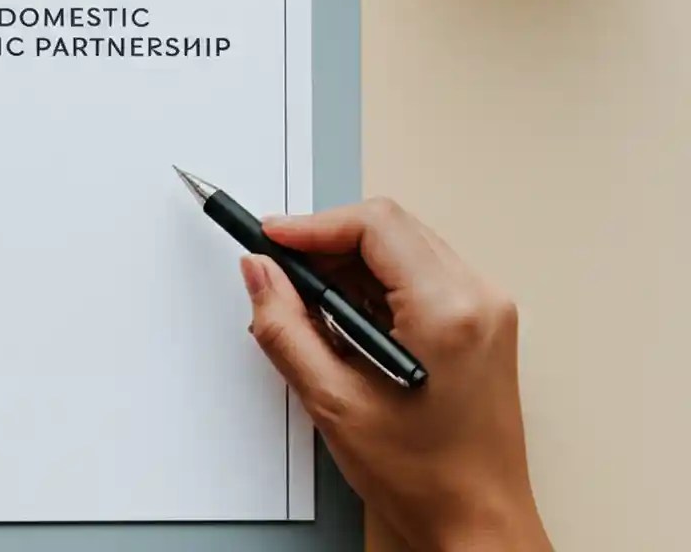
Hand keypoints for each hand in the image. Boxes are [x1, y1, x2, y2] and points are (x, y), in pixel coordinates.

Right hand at [240, 198, 551, 551]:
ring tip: (310, 311)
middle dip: (327, 244)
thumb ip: (285, 327)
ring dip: (349, 267)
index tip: (271, 238)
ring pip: (403, 249)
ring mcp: (486, 309)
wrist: (478, 523)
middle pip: (390, 229)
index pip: (375, 225)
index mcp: (448, 310)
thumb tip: (260, 273)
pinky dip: (374, 287)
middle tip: (280, 273)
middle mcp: (478, 298)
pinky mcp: (481, 323)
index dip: (313, 225)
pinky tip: (346, 325)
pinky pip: (420, 277)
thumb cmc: (425, 477)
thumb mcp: (333, 401)